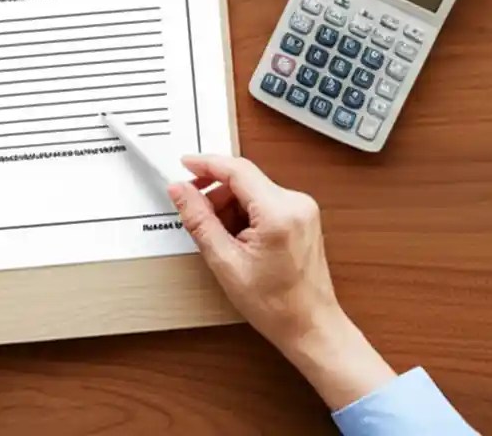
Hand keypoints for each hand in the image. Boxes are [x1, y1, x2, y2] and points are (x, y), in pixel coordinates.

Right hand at [168, 154, 394, 409]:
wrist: (310, 327)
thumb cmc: (277, 305)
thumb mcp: (225, 262)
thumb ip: (199, 220)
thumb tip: (180, 191)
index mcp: (279, 212)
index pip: (236, 169)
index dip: (205, 164)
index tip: (185, 164)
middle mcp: (296, 203)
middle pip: (243, 180)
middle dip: (215, 194)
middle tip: (196, 217)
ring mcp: (303, 209)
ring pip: (252, 192)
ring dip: (229, 207)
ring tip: (220, 239)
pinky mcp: (302, 217)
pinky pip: (265, 203)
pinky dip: (245, 215)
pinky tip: (237, 241)